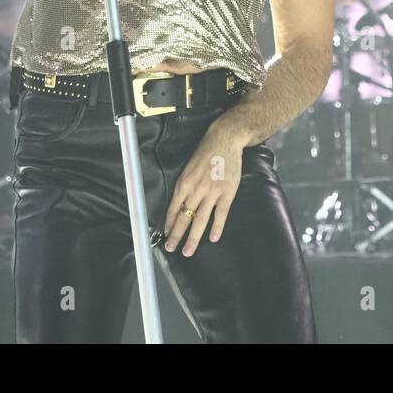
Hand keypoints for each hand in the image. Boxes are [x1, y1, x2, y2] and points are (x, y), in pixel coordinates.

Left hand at [163, 120, 247, 256]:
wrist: (225, 140)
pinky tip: (213, 238)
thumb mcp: (188, 167)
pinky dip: (217, 227)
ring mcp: (212, 192)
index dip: (169, 223)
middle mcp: (196, 189)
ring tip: (188, 251)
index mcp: (184, 182)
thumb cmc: (205, 152)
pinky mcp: (227, 193)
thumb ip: (184, 185)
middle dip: (176, 235)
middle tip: (171, 249)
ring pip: (200, 220)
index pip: (173, 208)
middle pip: (184, 217)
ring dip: (193, 237)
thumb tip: (179, 203)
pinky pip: (221, 214)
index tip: (166, 234)